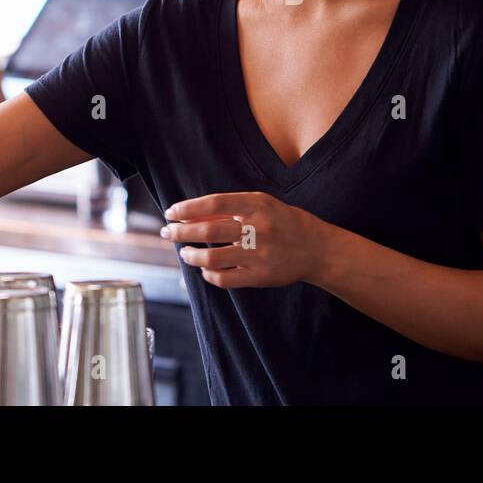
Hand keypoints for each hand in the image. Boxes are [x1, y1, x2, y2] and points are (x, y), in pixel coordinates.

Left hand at [161, 191, 330, 288]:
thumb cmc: (282, 222)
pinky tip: (205, 269)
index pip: (214, 204)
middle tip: (167, 232)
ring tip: (184, 253)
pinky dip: (209, 275)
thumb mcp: (260, 205)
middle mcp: (258, 228)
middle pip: (208, 232)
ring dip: (191, 256)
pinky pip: (225, 279)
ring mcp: (259, 255)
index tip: (171, 212)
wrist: (315, 248)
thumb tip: (189, 214)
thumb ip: (229, 209)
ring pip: (212, 259)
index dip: (188, 208)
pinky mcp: (261, 277)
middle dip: (181, 232)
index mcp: (257, 205)